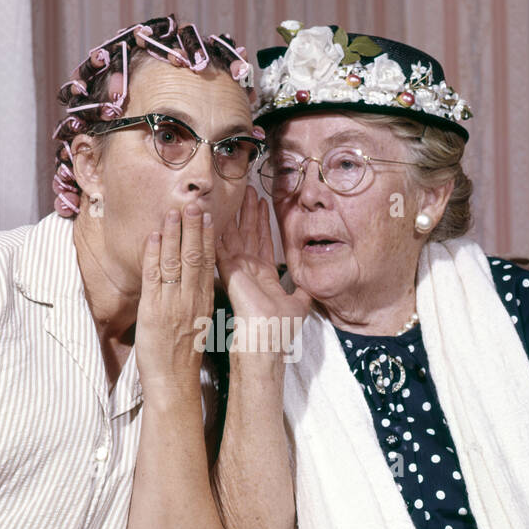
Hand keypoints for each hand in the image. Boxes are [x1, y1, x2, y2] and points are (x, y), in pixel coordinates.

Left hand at [135, 202, 215, 401]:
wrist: (172, 382)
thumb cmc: (183, 358)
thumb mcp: (198, 326)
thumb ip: (196, 302)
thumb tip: (195, 286)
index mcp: (204, 302)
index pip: (209, 264)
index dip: (208, 239)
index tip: (209, 219)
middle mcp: (191, 299)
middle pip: (194, 256)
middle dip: (194, 228)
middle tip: (194, 204)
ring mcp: (172, 303)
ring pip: (175, 261)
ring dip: (173, 234)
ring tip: (174, 212)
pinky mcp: (153, 309)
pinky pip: (154, 276)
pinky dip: (154, 254)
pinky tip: (154, 236)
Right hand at [217, 188, 311, 355]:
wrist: (266, 339)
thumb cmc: (280, 328)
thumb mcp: (299, 304)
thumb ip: (302, 292)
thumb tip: (312, 284)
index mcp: (265, 277)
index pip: (263, 243)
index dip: (263, 223)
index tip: (263, 204)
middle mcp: (249, 270)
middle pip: (248, 234)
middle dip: (249, 211)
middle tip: (248, 189)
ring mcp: (237, 269)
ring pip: (236, 234)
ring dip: (237, 214)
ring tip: (238, 193)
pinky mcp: (228, 270)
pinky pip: (221, 245)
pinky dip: (218, 228)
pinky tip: (216, 212)